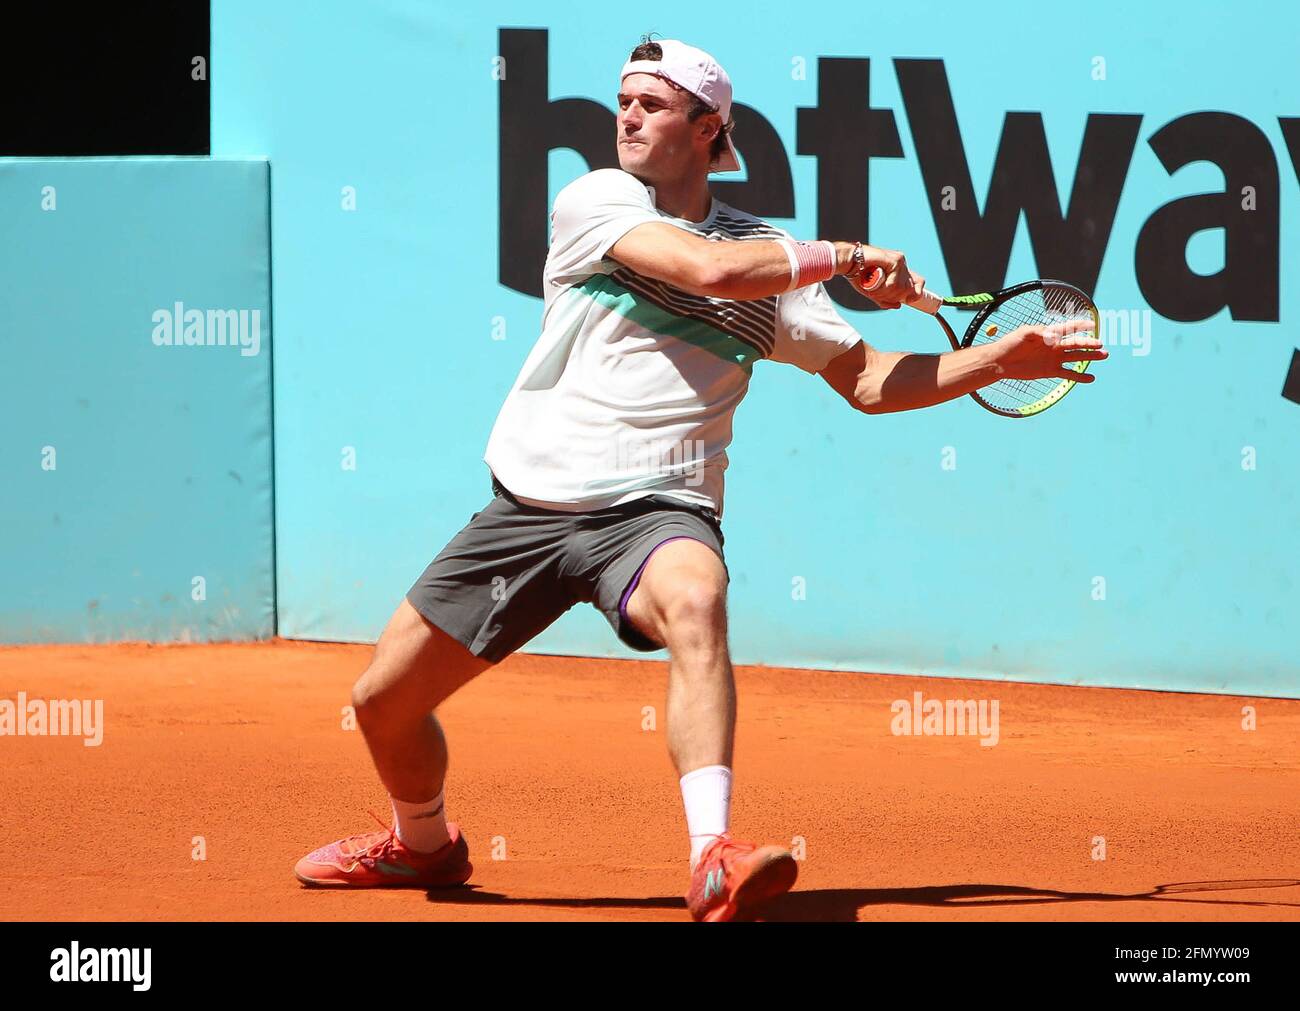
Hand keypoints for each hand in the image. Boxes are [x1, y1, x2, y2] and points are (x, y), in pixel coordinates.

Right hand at [846, 244, 924, 308]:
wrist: (848, 262)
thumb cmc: (858, 275)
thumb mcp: (873, 292)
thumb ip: (885, 300)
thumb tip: (898, 305)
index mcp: (899, 271)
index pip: (918, 282)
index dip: (917, 293)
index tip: (910, 301)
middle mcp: (902, 265)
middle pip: (908, 290)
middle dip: (892, 296)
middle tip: (877, 293)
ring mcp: (900, 261)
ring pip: (901, 289)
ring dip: (884, 293)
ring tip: (872, 286)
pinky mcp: (897, 260)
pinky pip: (894, 284)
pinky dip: (883, 288)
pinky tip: (874, 282)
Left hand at [990, 319, 1107, 381]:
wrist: (1001, 361)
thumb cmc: (1011, 343)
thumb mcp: (1024, 334)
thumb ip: (1040, 333)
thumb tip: (1054, 336)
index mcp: (1049, 333)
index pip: (1069, 328)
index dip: (1081, 325)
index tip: (1093, 324)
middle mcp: (1055, 345)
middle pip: (1076, 343)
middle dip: (1089, 343)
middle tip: (1101, 344)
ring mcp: (1054, 359)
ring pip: (1076, 357)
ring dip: (1090, 357)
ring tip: (1104, 355)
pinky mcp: (1051, 371)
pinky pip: (1068, 374)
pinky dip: (1079, 376)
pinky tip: (1091, 378)